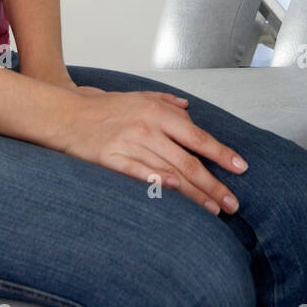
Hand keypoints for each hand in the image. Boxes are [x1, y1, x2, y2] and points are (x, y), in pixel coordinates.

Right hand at [59, 90, 246, 215]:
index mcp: (158, 112)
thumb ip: (166, 102)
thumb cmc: (104, 107)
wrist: (66, 114)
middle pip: (188, 161)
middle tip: (233, 202)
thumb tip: (188, 108)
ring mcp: (130, 144)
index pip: (197, 136)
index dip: (220, 153)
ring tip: (213, 210)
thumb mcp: (139, 97)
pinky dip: (159, 183)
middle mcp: (148, 128)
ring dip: (194, 194)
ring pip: (170, 172)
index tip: (240, 168)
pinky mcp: (112, 159)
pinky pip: (140, 174)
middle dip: (214, 184)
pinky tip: (176, 193)